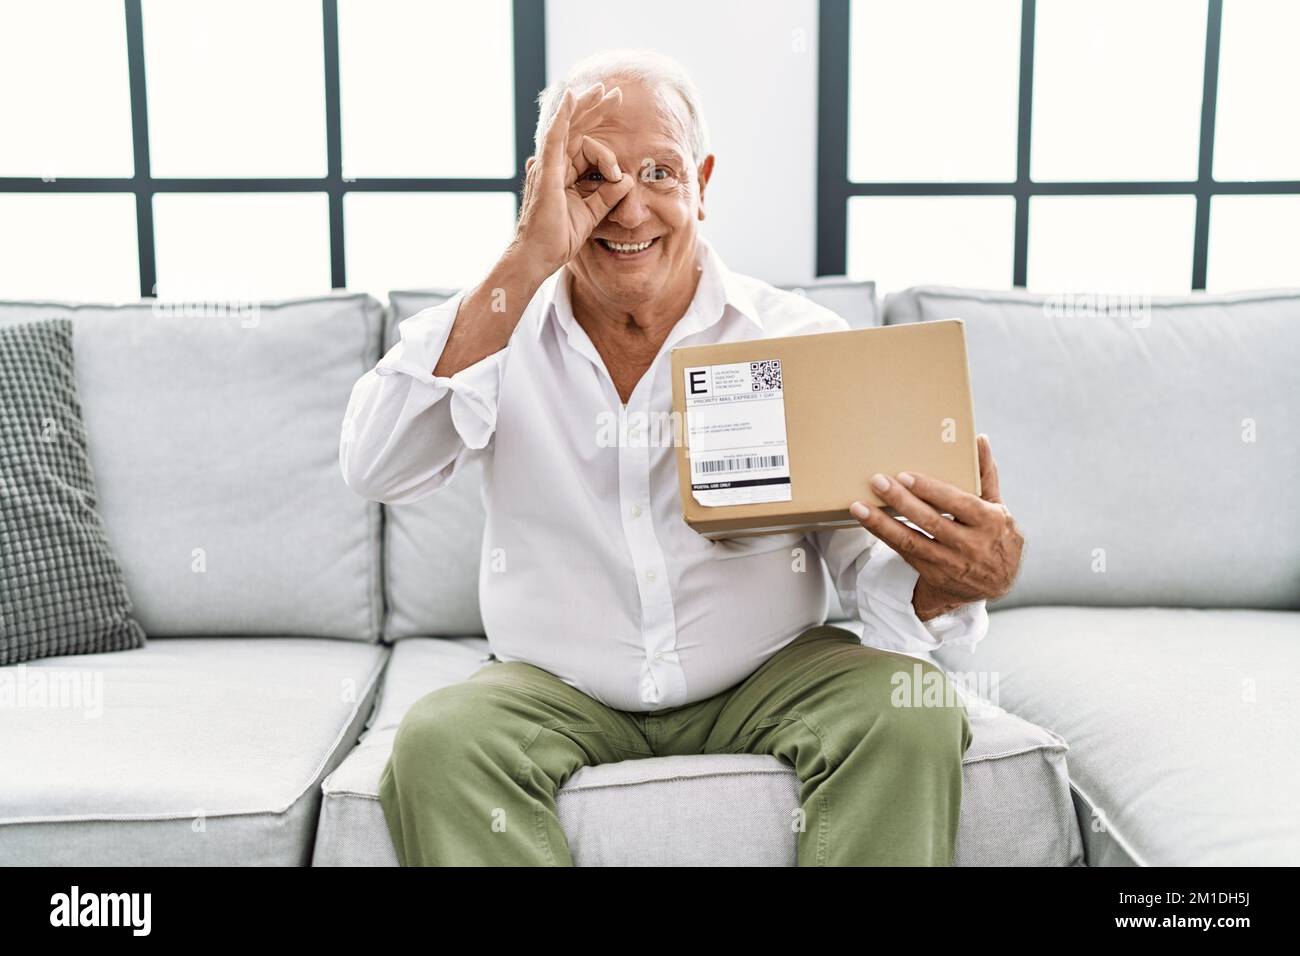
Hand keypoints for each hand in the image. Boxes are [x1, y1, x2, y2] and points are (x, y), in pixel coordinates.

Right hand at [513, 82, 634, 276]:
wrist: (538, 256)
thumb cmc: (558, 238)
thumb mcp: (591, 214)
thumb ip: (608, 196)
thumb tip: (628, 180)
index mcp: (563, 173)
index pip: (585, 147)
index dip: (606, 148)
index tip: (618, 174)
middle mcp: (553, 164)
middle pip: (575, 128)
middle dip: (595, 109)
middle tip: (613, 93)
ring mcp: (547, 166)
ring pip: (569, 128)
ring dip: (585, 106)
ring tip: (601, 90)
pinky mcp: (546, 171)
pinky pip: (554, 137)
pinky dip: (562, 116)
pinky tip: (571, 98)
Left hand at [848, 434, 1024, 617]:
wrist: (998, 582)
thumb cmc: (996, 535)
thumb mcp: (998, 506)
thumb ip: (986, 474)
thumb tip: (979, 439)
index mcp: (989, 521)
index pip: (957, 502)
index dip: (931, 490)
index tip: (905, 475)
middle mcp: (971, 544)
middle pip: (931, 521)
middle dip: (901, 502)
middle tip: (878, 482)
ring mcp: (951, 562)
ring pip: (912, 541)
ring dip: (883, 524)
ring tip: (860, 507)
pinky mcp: (934, 573)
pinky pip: (905, 553)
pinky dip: (886, 536)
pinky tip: (869, 522)